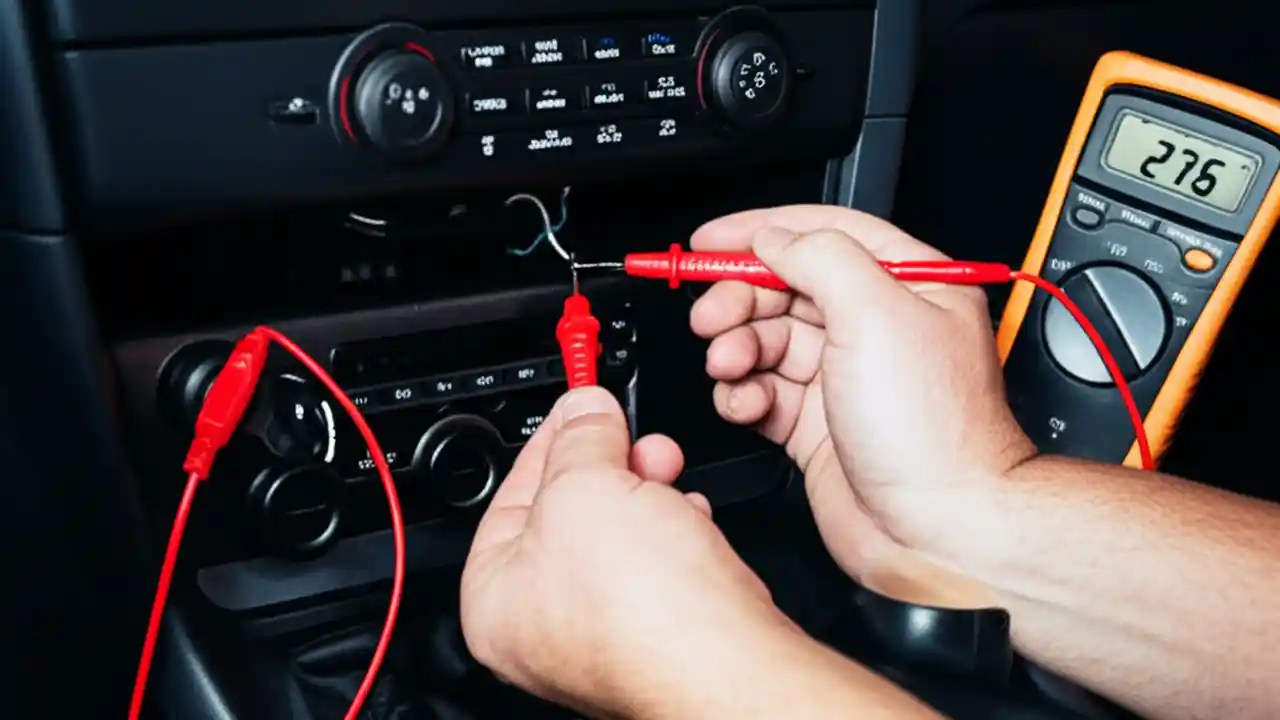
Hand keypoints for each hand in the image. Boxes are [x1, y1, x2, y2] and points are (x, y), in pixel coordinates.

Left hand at [460, 386, 792, 717]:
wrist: (726, 663)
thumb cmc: (643, 608)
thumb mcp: (586, 484)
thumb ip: (580, 436)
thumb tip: (584, 411)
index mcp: (495, 601)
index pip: (511, 495)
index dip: (549, 438)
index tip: (579, 405)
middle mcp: (543, 630)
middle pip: (569, 515)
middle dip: (607, 465)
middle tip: (626, 434)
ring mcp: (605, 637)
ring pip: (621, 538)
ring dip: (648, 494)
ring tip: (667, 475)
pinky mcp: (663, 637)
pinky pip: (662, 568)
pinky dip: (676, 534)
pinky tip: (690, 520)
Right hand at [689, 206, 1034, 583]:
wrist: (940, 530)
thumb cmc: (937, 434)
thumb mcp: (877, 314)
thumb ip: (819, 258)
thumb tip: (773, 238)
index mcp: (906, 284)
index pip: (823, 232)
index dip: (761, 230)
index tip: (710, 239)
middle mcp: (874, 326)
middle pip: (784, 287)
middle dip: (739, 297)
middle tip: (711, 316)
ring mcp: (843, 377)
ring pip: (766, 340)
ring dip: (736, 348)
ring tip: (730, 365)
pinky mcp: (816, 425)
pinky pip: (762, 392)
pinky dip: (742, 394)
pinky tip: (745, 403)